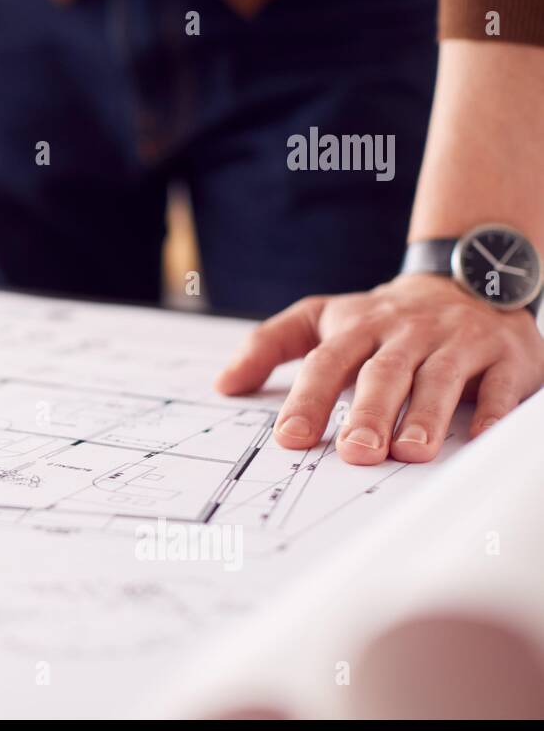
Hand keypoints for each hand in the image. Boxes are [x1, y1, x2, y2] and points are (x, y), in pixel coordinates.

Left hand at [215, 274, 543, 464]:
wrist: (467, 278)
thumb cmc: (384, 317)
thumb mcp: (321, 318)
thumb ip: (270, 345)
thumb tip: (224, 384)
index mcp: (359, 327)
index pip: (327, 362)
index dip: (308, 399)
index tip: (291, 438)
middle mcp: (407, 333)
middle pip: (384, 372)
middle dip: (370, 412)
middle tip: (356, 452)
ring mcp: (458, 341)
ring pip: (441, 377)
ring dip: (426, 414)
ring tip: (411, 452)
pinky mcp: (505, 353)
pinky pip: (502, 384)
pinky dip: (492, 410)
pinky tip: (478, 437)